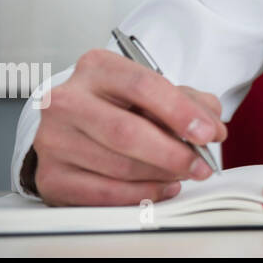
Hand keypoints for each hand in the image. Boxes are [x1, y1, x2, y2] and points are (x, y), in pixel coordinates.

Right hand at [26, 47, 226, 205]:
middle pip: (126, 131)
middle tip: (202, 165)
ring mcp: (53, 139)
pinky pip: (103, 193)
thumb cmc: (120, 104)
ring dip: (160, 175)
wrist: (75, 123)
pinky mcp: (50, 175)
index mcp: (96, 67)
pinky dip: (140, 194)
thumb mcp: (154, 91)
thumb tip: (212, 127)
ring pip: (118, 166)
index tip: (207, 133)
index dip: (180, 112)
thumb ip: (189, 102)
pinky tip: (162, 188)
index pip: (142, 86)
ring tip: (184, 174)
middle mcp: (66, 100)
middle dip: (173, 153)